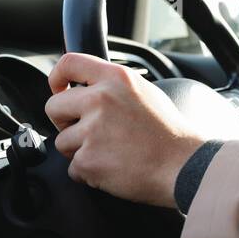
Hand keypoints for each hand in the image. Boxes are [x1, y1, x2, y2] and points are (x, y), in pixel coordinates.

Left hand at [44, 52, 208, 207]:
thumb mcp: (146, 93)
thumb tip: (88, 88)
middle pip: (53, 106)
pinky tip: (114, 168)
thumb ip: (114, 87)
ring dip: (80, 150)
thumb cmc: (171, 134)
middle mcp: (101, 100)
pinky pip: (73, 168)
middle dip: (65, 122)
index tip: (59, 90)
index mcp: (117, 79)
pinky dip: (89, 173)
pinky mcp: (88, 160)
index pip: (69, 64)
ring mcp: (92, 131)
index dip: (57, 78)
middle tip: (89, 132)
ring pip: (62, 141)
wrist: (185, 166)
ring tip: (111, 152)